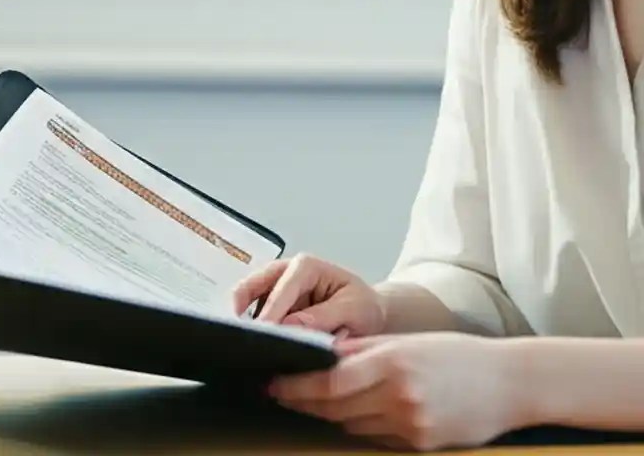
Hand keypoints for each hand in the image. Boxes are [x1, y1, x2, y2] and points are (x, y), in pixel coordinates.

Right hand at [233, 254, 383, 336]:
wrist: (369, 314)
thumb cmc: (364, 307)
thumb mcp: (352, 310)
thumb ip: (322, 317)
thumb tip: (289, 326)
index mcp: (305, 266)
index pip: (280, 289)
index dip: (269, 314)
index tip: (262, 336)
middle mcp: (284, 272)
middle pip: (249, 287)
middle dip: (241, 312)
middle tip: (242, 339)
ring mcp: (274, 289)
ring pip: (245, 302)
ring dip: (246, 323)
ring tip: (251, 346)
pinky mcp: (270, 306)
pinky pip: (252, 316)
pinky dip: (253, 330)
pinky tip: (259, 347)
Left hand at [268, 334, 523, 451]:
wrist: (513, 383)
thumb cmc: (460, 356)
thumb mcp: (408, 341)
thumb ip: (362, 349)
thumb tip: (320, 355)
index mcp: (393, 363)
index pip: (329, 382)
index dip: (296, 387)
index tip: (273, 384)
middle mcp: (400, 396)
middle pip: (335, 407)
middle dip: (305, 402)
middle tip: (282, 393)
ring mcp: (411, 425)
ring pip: (352, 425)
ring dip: (332, 414)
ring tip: (317, 400)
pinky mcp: (421, 444)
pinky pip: (376, 438)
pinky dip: (362, 426)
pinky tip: (359, 413)